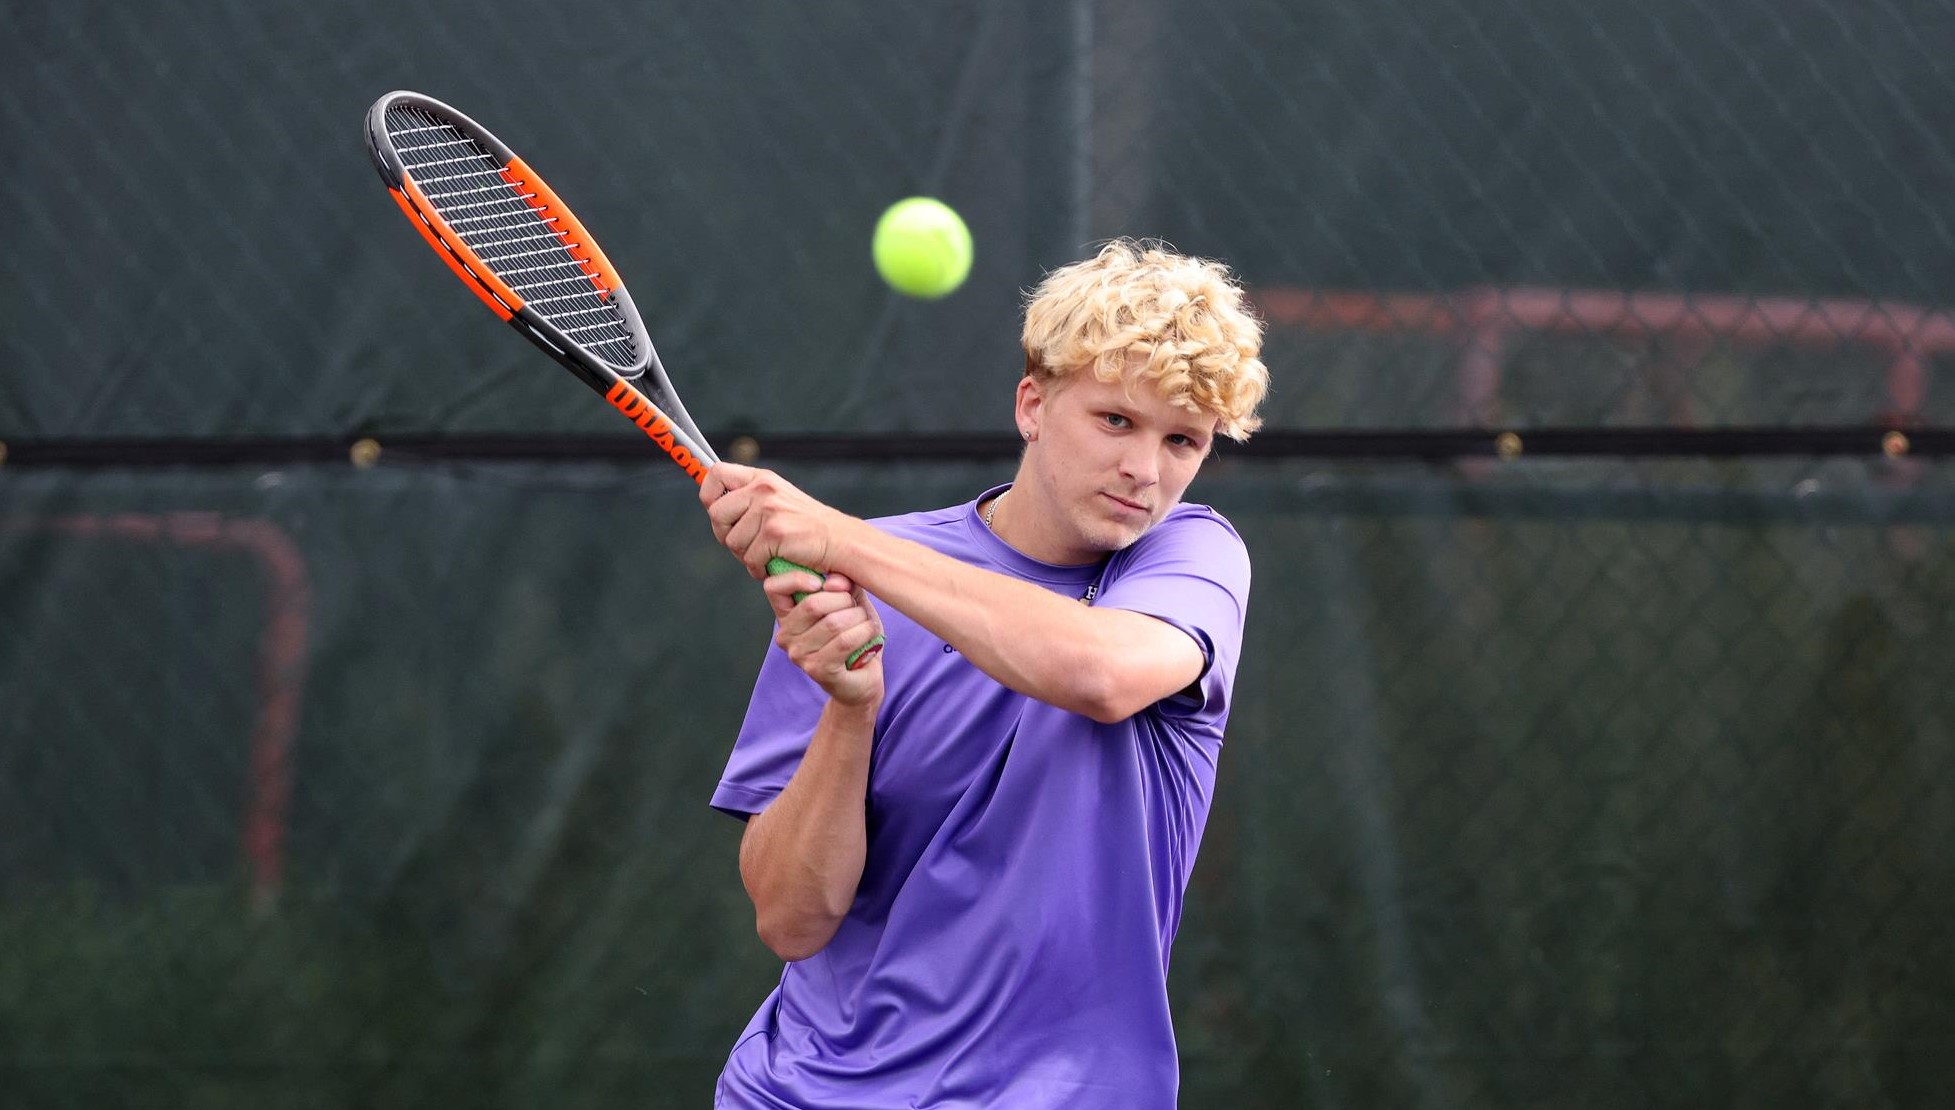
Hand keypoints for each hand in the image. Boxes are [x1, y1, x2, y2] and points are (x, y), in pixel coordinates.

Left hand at [700, 463, 850, 578]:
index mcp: (762, 479)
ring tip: (765, 555)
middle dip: (725, 535)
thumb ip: (749, 499)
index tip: (718, 513)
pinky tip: (772, 565)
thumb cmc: (807, 528)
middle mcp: (763, 489)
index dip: (709, 495)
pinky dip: (759, 569)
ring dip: (745, 556)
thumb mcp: (779, 501)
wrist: (840, 541)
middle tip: (745, 545)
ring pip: (731, 542)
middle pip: (716, 514)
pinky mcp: (774, 533)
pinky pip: (749, 558)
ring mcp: (769, 510)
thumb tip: (712, 506)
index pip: (716, 473)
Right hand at [766, 568, 884, 706]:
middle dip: (844, 600)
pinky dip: (864, 633)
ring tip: (865, 623)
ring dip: (859, 618)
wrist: (863, 679)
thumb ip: (843, 585)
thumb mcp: (850, 602)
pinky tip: (869, 634)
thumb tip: (834, 581)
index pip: (773, 587)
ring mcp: (799, 655)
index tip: (820, 582)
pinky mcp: (818, 670)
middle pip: (813, 604)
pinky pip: (845, 641)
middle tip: (856, 608)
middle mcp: (785, 635)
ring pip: (834, 622)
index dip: (796, 578)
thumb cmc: (853, 636)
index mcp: (786, 615)